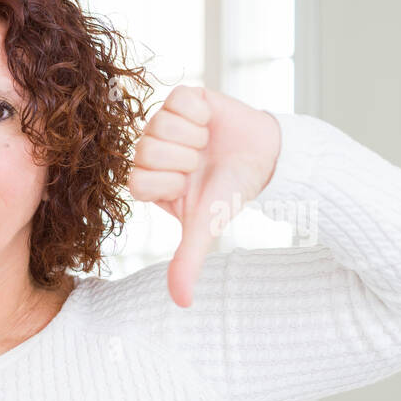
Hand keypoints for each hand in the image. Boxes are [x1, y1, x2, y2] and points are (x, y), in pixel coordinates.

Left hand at [127, 85, 281, 307]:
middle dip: (183, 160)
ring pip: (159, 124)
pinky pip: (178, 99)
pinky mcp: (182, 97)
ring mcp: (161, 122)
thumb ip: (187, 262)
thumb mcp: (207, 229)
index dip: (169, 182)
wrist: (264, 158)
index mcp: (146, 181)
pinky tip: (209, 123)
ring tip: (206, 144)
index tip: (188, 184)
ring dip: (193, 137)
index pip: (136, 180)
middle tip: (199, 163)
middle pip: (145, 150)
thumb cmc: (229, 193)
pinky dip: (200, 113)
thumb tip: (181, 303)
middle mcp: (147, 151)